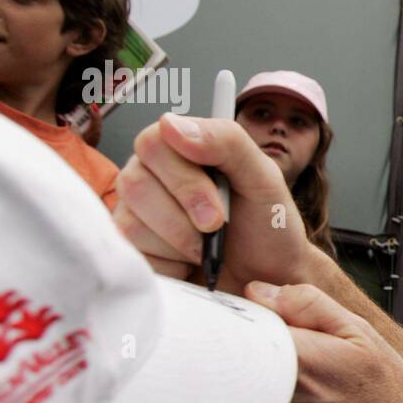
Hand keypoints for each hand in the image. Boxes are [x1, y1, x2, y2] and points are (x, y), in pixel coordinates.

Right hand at [113, 114, 313, 291]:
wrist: (271, 278)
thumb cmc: (267, 226)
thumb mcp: (263, 177)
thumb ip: (226, 141)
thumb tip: (171, 123)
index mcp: (178, 149)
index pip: (152, 143)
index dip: (184, 180)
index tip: (218, 209)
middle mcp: (149, 177)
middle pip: (134, 183)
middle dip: (185, 214)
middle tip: (217, 228)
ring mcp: (135, 215)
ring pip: (132, 223)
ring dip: (182, 242)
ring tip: (206, 247)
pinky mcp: (132, 251)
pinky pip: (134, 255)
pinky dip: (172, 265)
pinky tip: (189, 264)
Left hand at [244, 281, 402, 402]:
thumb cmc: (386, 396)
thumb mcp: (360, 333)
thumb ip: (306, 304)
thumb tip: (260, 291)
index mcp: (292, 360)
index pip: (239, 322)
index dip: (251, 316)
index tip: (270, 321)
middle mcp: (267, 398)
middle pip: (233, 354)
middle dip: (253, 346)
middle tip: (293, 355)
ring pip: (236, 386)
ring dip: (257, 378)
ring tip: (305, 386)